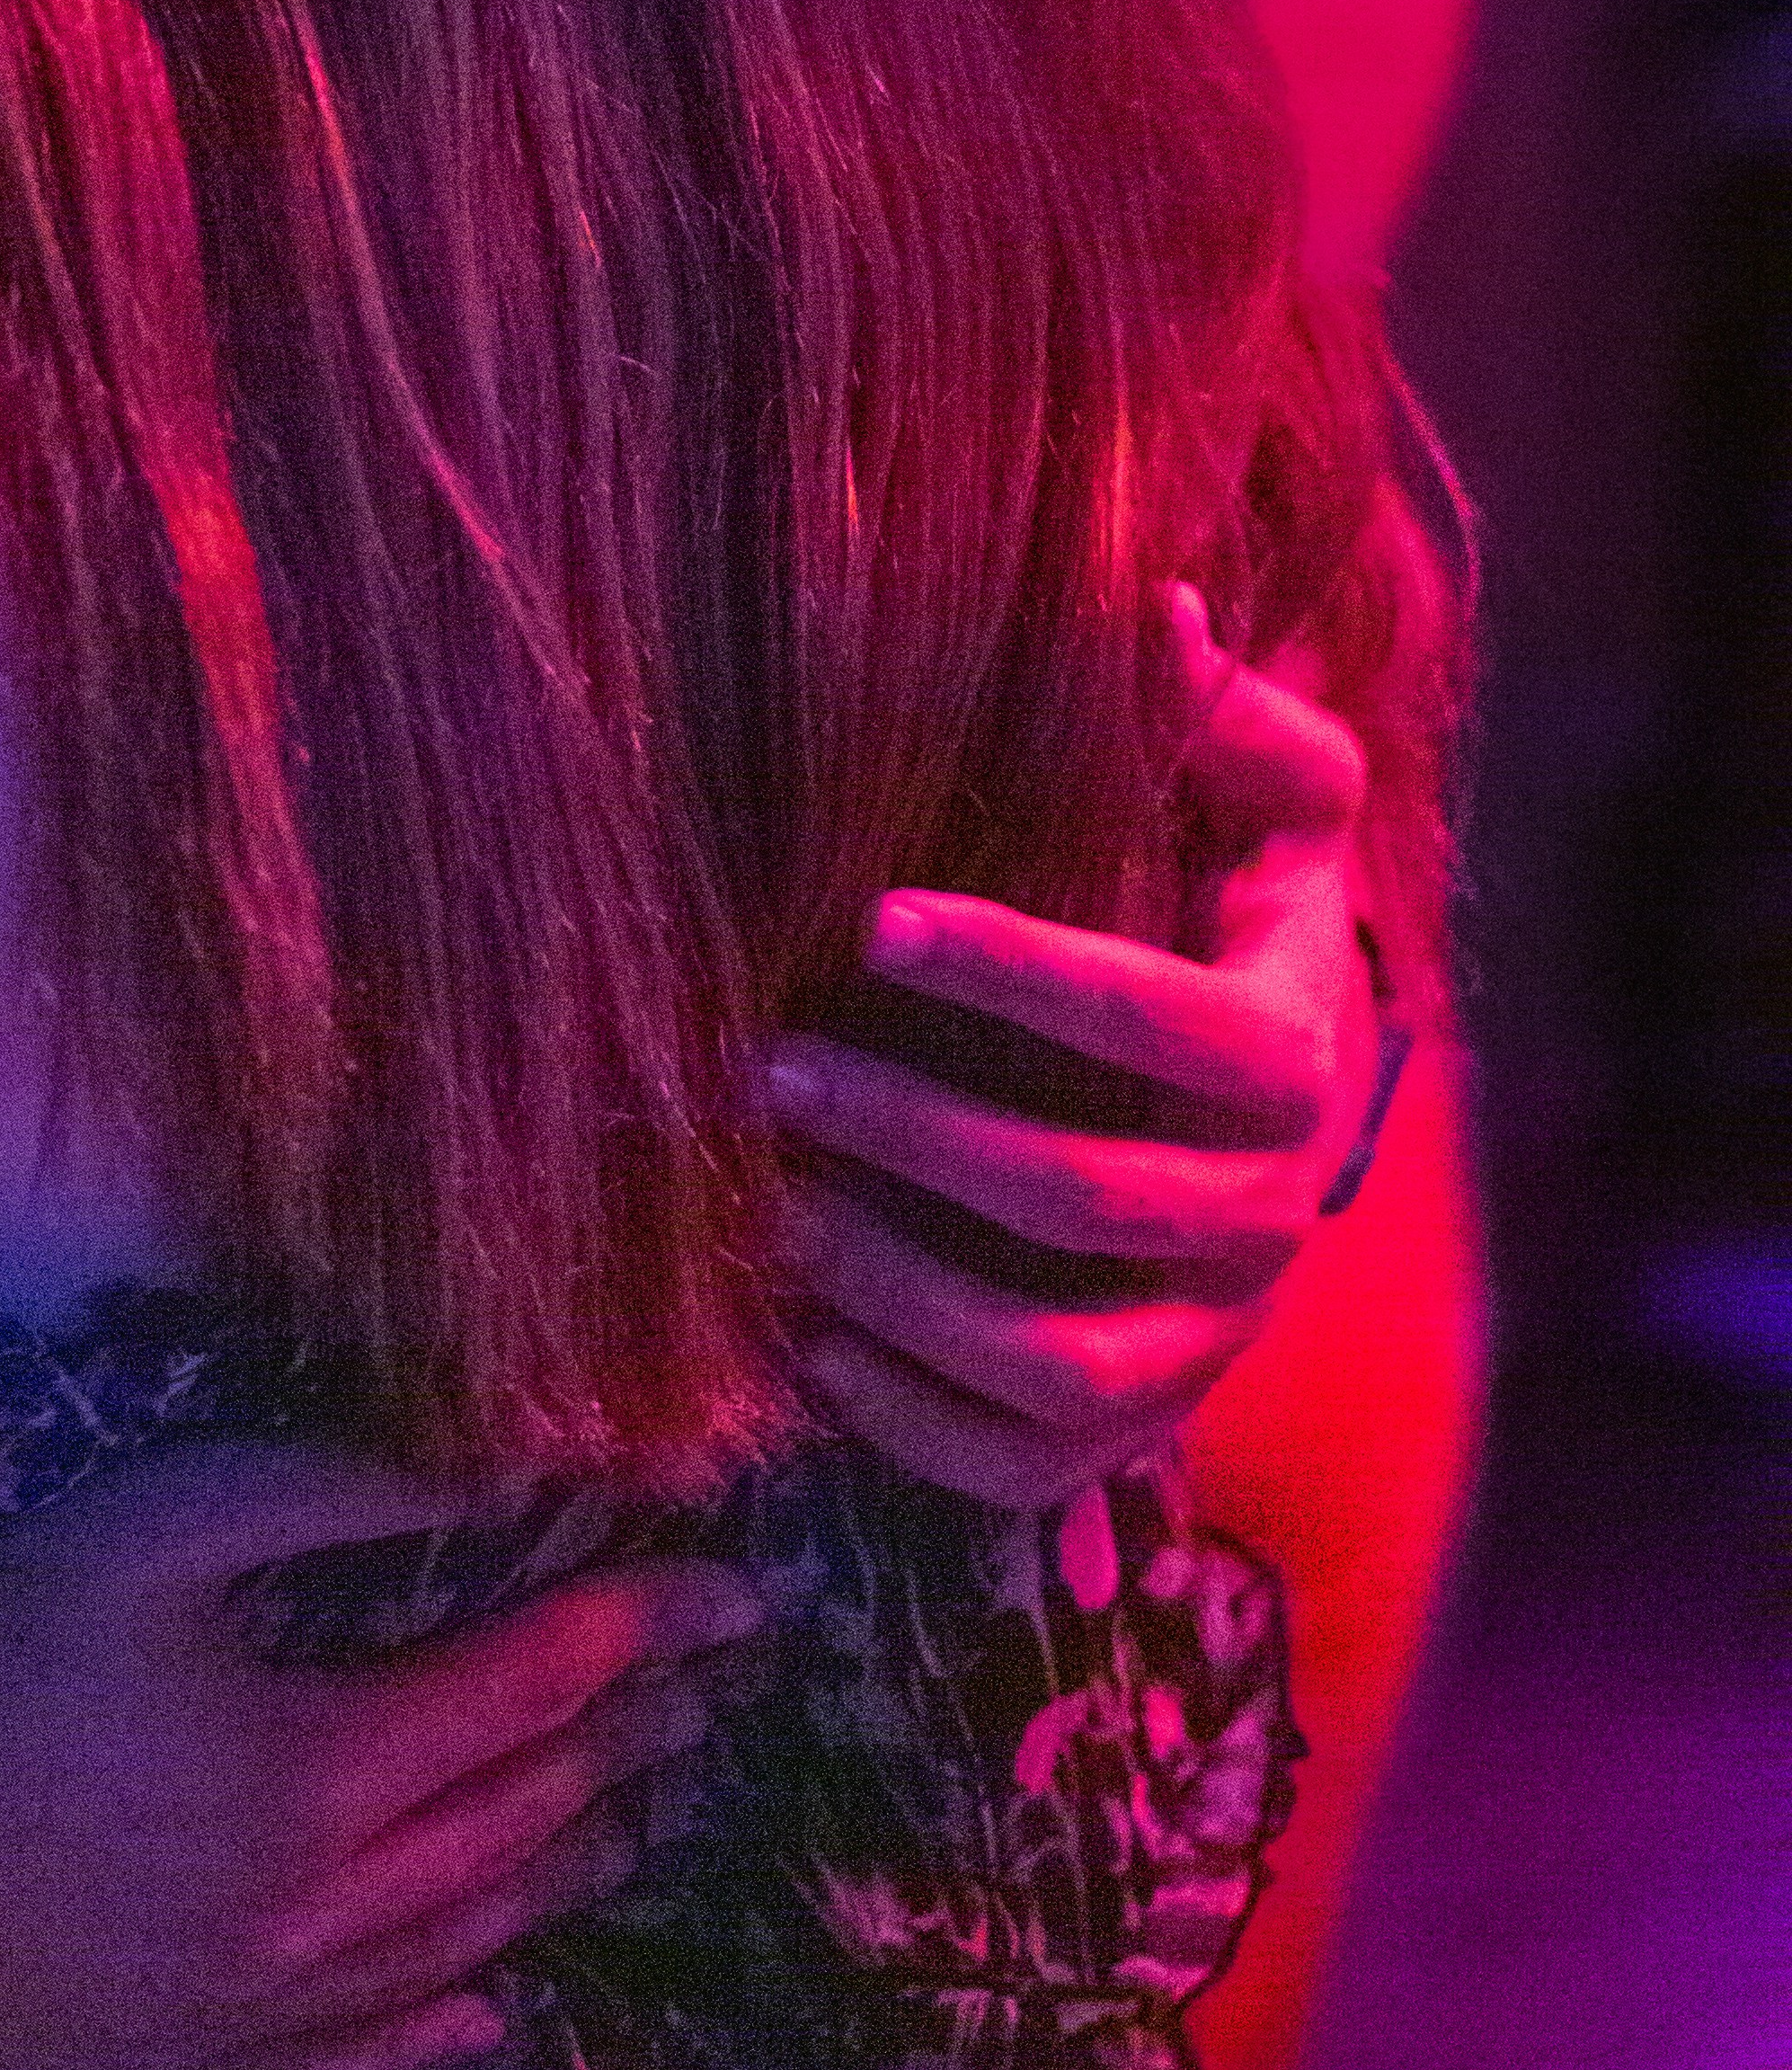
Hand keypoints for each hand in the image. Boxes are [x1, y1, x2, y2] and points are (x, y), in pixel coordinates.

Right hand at [0, 1435, 759, 2069]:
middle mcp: (311, 1919)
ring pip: (459, 1946)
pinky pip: (352, 2069)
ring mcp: (245, 2023)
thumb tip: (495, 1468)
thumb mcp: (136, 1524)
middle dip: (631, 1739)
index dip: (644, 1622)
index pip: (530, 1686)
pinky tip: (487, 2007)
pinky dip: (441, 2026)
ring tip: (641, 1813)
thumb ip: (326, 1491)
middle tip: (718, 1689)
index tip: (742, 1584)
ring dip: (565, 1870)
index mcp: (311, 1768)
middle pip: (518, 1821)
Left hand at [771, 598, 1379, 1508]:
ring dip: (901, 1287)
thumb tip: (1157, 604)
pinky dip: (913, 1421)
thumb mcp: (1259, 806)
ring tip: (774, 1203)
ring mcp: (1208, 1342)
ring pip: (1061, 1362)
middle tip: (773, 1062)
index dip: (1029, 974)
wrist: (1255, 1115)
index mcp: (1297, 1059)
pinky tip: (810, 1339)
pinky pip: (1028, 1465)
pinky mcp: (1137, 1430)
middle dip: (919, 1131)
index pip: (1177, 1030)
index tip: (878, 918)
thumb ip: (1224, 717)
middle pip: (1093, 1200)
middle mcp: (1270, 1221)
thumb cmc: (1224, 918)